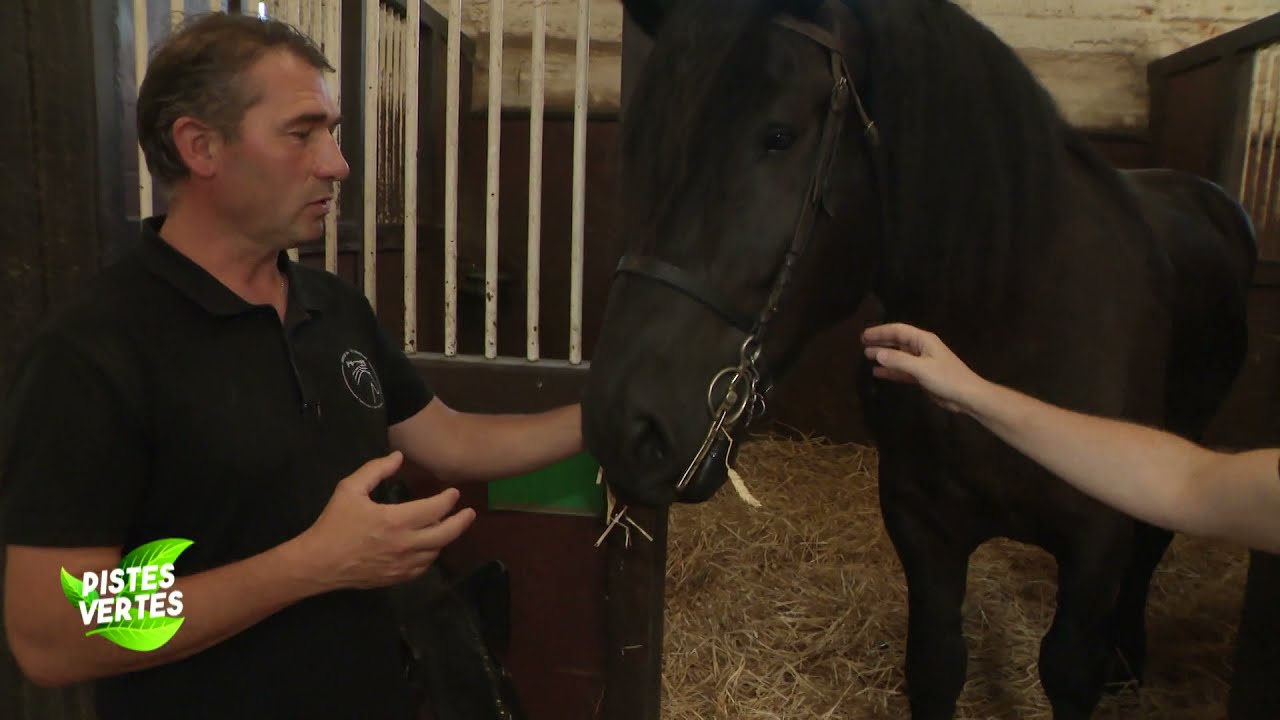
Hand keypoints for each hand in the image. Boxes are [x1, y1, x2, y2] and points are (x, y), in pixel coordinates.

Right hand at [295, 451, 476, 591]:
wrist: (318, 563)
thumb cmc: (334, 524)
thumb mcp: (349, 489)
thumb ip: (375, 470)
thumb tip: (398, 457)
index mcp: (395, 520)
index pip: (435, 509)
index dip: (448, 500)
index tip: (453, 493)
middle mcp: (405, 544)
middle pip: (446, 534)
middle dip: (462, 522)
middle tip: (469, 513)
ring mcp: (402, 564)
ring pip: (436, 551)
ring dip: (446, 538)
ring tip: (449, 526)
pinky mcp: (397, 578)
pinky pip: (423, 567)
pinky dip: (431, 555)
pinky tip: (430, 547)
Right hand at [860, 322, 985, 413]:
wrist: (966, 396)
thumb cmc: (946, 378)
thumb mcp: (921, 368)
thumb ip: (898, 360)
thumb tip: (877, 353)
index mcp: (923, 340)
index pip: (898, 330)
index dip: (881, 331)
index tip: (864, 335)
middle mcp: (921, 348)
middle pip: (897, 341)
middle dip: (881, 341)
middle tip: (862, 343)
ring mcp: (922, 363)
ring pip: (898, 356)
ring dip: (884, 356)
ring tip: (867, 356)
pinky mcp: (922, 376)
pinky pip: (902, 370)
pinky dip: (891, 371)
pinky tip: (878, 372)